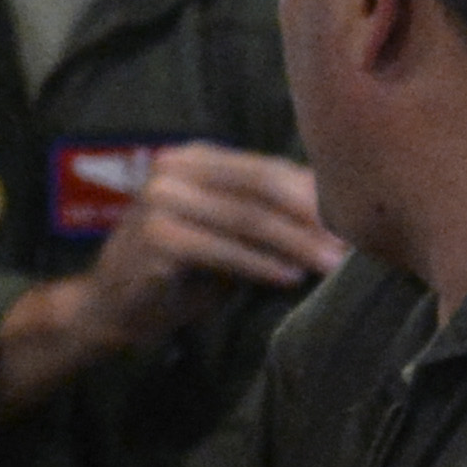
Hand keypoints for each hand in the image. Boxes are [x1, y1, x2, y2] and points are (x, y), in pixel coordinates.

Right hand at [0, 145, 343, 416]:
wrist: (111, 307)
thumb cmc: (178, 273)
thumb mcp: (226, 236)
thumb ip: (265, 219)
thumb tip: (336, 218)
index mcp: (196, 159)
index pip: (266, 169)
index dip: (313, 193)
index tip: (355, 219)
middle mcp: (175, 169)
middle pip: (261, 189)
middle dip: (312, 218)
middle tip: (352, 245)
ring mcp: (161, 200)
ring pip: (247, 220)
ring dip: (296, 244)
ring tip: (332, 265)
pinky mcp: (157, 237)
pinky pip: (223, 250)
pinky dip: (260, 265)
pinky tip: (291, 278)